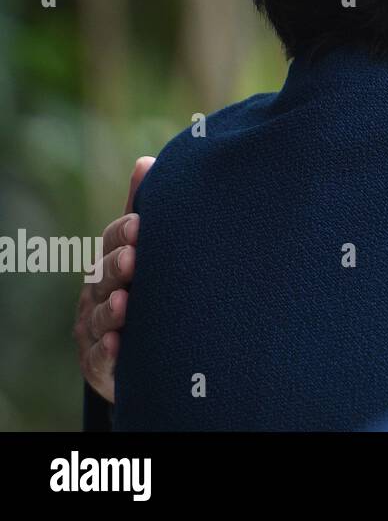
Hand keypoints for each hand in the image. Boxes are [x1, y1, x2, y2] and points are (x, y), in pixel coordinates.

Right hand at [74, 156, 150, 402]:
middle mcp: (99, 292)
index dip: (124, 234)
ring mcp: (96, 328)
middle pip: (103, 277)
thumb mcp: (152, 249)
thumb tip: (146, 161)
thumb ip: (148, 209)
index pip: (114, 241)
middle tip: (135, 259)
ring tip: (125, 303)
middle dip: (116, 268)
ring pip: (98, 317)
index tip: (142, 226)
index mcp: (113, 260)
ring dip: (110, 311)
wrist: (153, 349)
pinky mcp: (101, 364)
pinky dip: (107, 352)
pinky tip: (118, 344)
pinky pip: (99, 358)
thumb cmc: (152, 288)